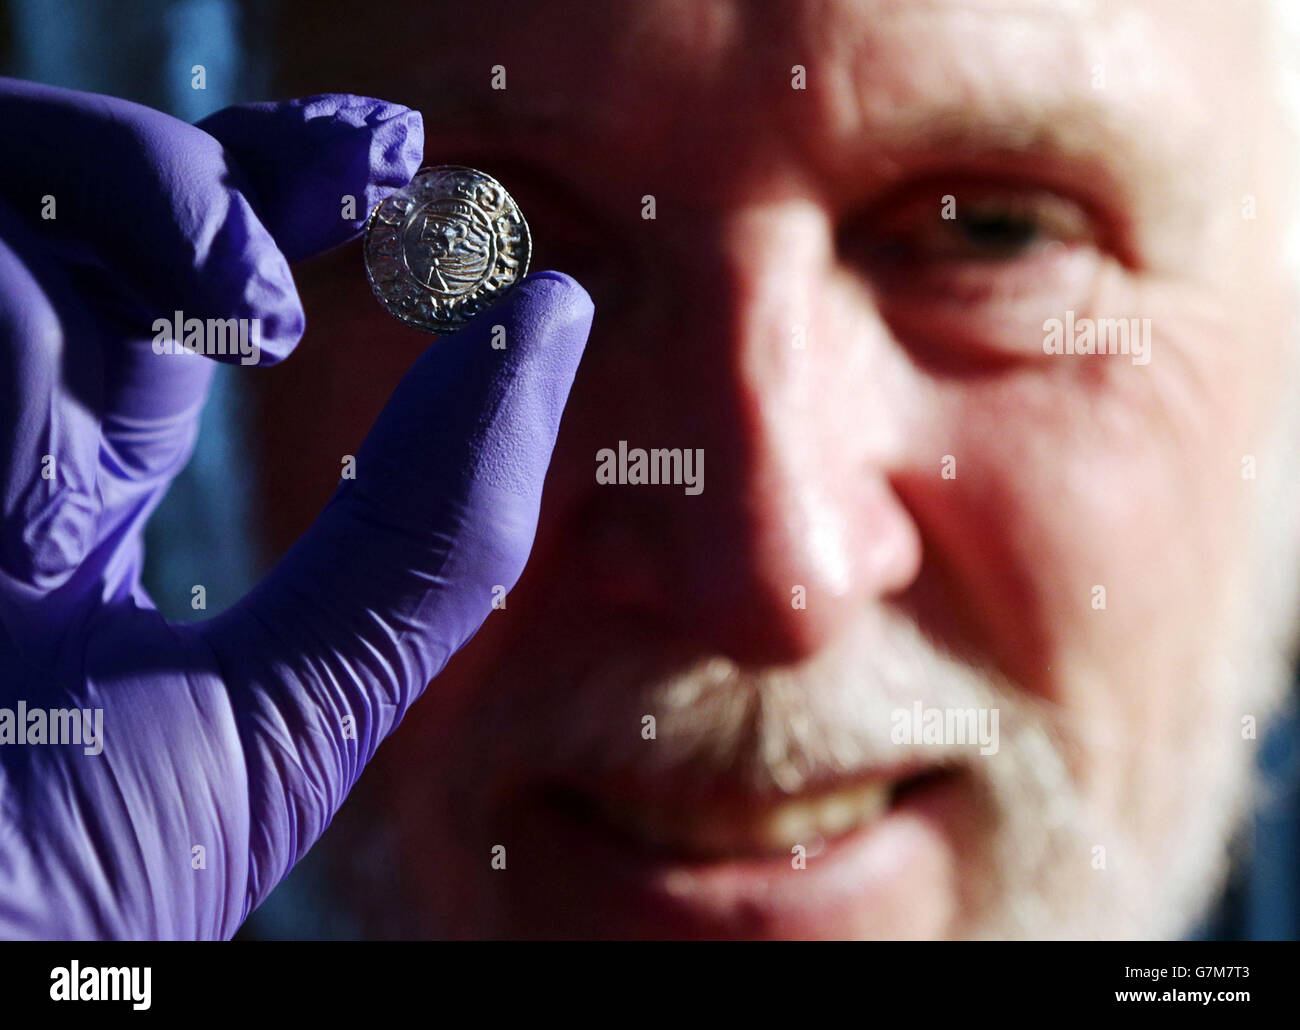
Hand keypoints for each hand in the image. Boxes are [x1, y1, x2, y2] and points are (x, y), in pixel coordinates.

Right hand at [0, 80, 592, 937]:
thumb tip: (549, 317)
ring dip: (130, 222)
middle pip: (76, 187)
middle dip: (192, 166)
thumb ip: (422, 535)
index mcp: (79, 485)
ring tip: (208, 347)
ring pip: (2, 194)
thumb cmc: (77, 893)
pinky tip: (18, 503)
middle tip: (319, 230)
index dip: (276, 181)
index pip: (177, 274)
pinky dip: (8, 348)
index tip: (399, 159)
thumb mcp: (284, 710)